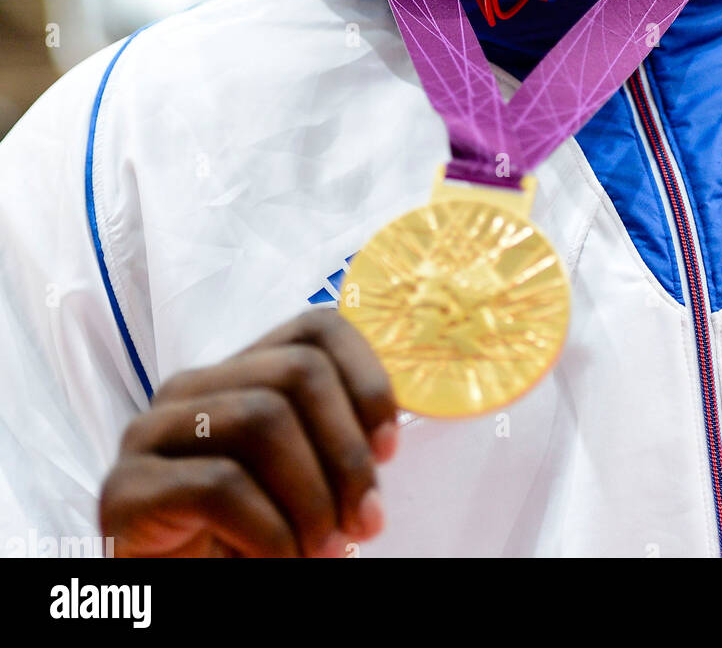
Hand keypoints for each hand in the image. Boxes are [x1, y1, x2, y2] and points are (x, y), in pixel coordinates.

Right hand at [99, 309, 397, 557]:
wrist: (171, 600)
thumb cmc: (244, 541)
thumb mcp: (299, 480)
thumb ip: (332, 445)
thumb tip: (383, 442)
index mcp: (235, 375)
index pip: (315, 329)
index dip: (367, 381)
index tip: (388, 450)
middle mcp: (188, 390)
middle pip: (297, 372)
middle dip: (346, 453)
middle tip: (363, 523)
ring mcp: (149, 434)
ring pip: (261, 418)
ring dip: (311, 499)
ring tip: (323, 550)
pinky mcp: (125, 489)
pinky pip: (220, 485)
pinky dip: (269, 533)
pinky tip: (278, 562)